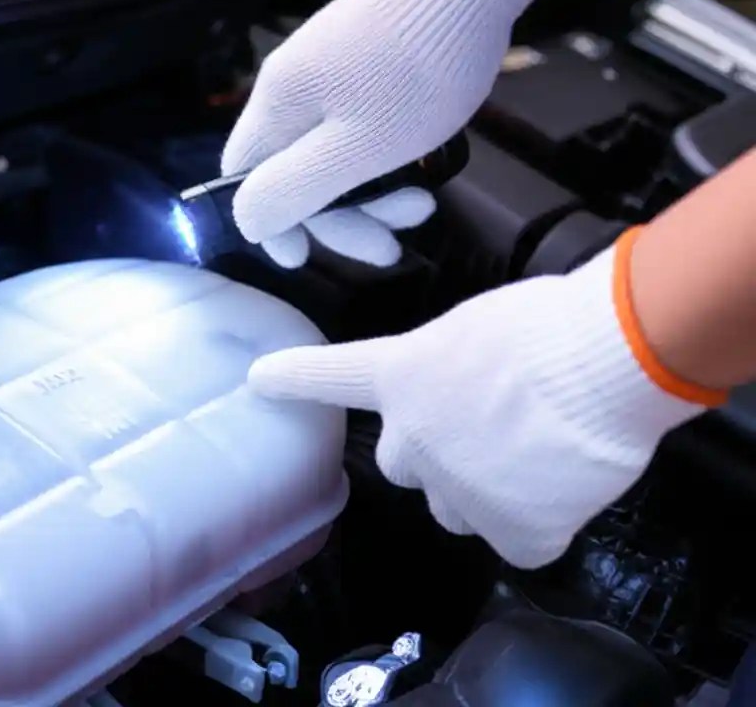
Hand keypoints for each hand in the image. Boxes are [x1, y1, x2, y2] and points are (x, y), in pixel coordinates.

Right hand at [222, 0, 539, 267]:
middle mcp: (296, 82)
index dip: (269, 224)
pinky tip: (422, 159)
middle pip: (295, 168)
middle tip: (392, 243)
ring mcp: (334, 65)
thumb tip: (247, 222)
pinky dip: (387, 153)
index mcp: (278, 104)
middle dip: (341, 216)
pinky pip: (362, 121)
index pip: (243, 178)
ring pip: (335, 148)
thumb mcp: (355, 149)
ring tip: (423, 205)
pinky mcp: (370, 54)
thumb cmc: (418, 68)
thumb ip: (293, 190)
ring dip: (373, 190)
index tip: (304, 259)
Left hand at [247, 240, 704, 567]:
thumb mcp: (485, 327)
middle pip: (405, 465)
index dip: (297, 380)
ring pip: (460, 508)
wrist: (603, 363)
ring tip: (543, 456)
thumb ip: (462, 367)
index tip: (259, 381)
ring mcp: (456, 491)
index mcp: (404, 374)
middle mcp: (412, 440)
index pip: (334, 377)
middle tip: (498, 429)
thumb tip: (490, 391)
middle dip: (440, 454)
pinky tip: (570, 487)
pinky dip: (545, 523)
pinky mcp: (510, 532)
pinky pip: (521, 541)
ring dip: (488, 492)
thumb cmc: (555, 323)